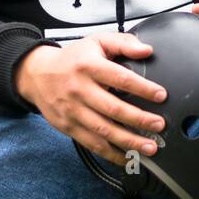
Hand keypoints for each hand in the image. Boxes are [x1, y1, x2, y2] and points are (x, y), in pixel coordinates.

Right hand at [13, 35, 167, 167]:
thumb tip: (146, 50)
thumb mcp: (96, 41)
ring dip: (128, 141)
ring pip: (103, 130)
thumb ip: (123, 43)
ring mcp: (73, 111)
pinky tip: (127, 157)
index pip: (120, 78)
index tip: (161, 95)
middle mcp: (80, 90)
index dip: (142, 88)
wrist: (37, 74)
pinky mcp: (68, 126)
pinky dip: (111, 153)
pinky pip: (91, 144)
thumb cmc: (73, 58)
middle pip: (112, 108)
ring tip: (149, 147)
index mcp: (89, 66)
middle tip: (159, 125)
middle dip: (139, 119)